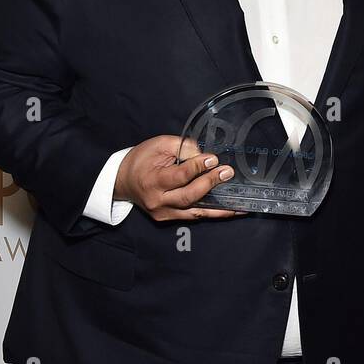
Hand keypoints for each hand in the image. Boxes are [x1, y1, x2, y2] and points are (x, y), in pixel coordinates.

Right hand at [115, 135, 245, 221]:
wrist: (123, 181)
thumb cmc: (142, 159)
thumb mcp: (159, 145)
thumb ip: (183, 147)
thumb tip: (206, 154)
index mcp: (152, 181)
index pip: (179, 176)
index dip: (198, 167)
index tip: (214, 159)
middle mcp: (158, 200)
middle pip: (189, 196)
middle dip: (210, 184)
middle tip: (227, 173)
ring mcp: (164, 213)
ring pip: (195, 212)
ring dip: (220, 209)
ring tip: (240, 204)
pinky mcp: (169, 218)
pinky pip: (194, 216)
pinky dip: (213, 213)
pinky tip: (230, 210)